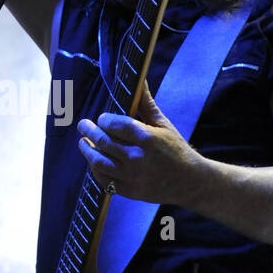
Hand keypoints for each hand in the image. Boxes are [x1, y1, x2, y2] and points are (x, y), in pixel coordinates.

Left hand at [77, 81, 203, 203]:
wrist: (189, 182)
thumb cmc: (176, 149)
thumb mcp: (163, 125)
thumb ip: (146, 104)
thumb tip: (139, 80)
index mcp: (147, 138)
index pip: (115, 125)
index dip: (104, 120)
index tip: (101, 118)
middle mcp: (137, 158)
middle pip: (103, 142)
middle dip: (89, 131)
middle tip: (83, 125)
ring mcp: (132, 177)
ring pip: (99, 162)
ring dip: (87, 150)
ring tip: (83, 142)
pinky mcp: (130, 191)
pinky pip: (104, 180)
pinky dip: (95, 170)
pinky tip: (93, 161)